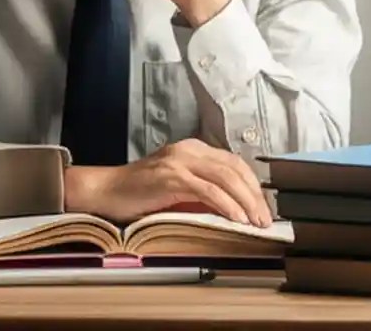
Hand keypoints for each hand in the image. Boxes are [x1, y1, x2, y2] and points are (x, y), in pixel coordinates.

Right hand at [64, 138, 270, 226]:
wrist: (105, 191)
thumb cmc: (140, 194)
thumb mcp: (178, 189)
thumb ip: (203, 191)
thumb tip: (235, 209)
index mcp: (194, 149)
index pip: (235, 163)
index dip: (253, 185)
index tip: (263, 207)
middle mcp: (190, 150)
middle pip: (235, 169)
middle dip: (254, 195)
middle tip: (266, 218)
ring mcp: (180, 161)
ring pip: (226, 178)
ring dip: (245, 202)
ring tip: (256, 222)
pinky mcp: (171, 177)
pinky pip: (207, 191)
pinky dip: (226, 205)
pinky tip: (236, 219)